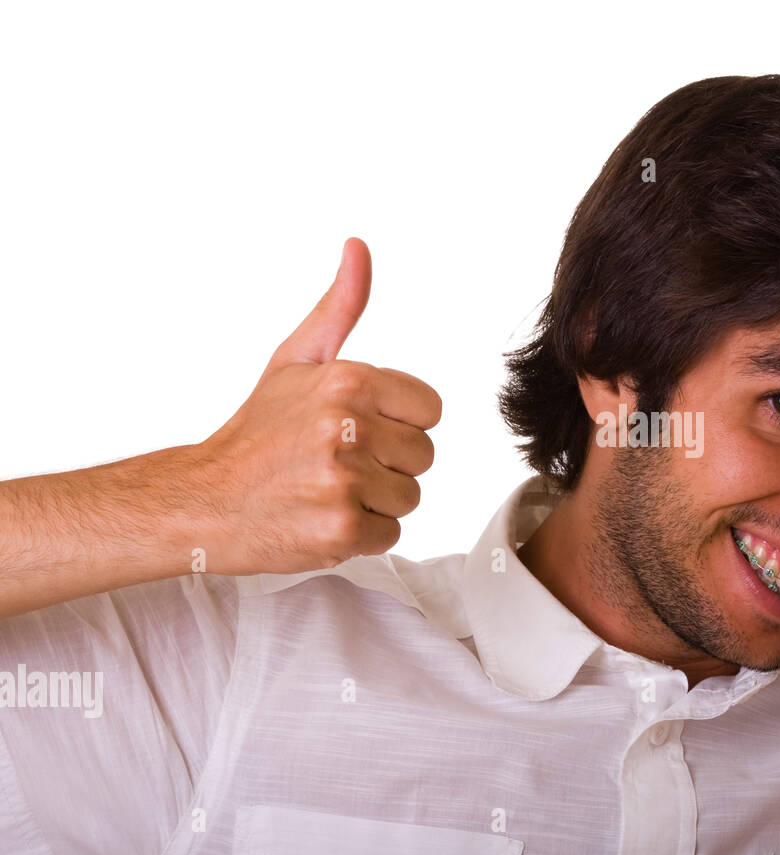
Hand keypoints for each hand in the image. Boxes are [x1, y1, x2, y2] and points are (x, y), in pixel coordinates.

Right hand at [191, 237, 441, 574]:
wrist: (202, 499)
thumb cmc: (257, 431)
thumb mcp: (296, 360)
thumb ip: (339, 308)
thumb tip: (358, 248)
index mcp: (348, 381)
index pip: (429, 410)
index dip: (397, 422)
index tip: (359, 428)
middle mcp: (348, 427)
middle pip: (423, 456)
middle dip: (387, 463)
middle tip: (336, 463)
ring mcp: (344, 481)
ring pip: (409, 497)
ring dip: (375, 500)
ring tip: (326, 489)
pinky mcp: (341, 529)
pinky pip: (390, 534)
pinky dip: (361, 534)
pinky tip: (322, 517)